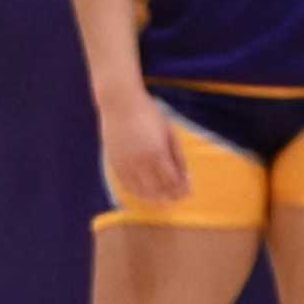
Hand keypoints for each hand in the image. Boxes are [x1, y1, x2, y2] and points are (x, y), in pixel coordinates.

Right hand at [98, 89, 190, 205]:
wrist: (120, 103)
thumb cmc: (149, 113)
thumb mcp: (169, 132)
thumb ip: (178, 156)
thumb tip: (186, 177)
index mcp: (157, 153)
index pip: (172, 180)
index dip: (181, 189)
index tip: (189, 193)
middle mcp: (141, 162)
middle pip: (158, 189)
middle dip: (170, 196)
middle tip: (178, 199)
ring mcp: (126, 164)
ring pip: (141, 191)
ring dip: (154, 198)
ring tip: (163, 200)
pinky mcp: (115, 164)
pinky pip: (126, 185)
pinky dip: (136, 193)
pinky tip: (144, 194)